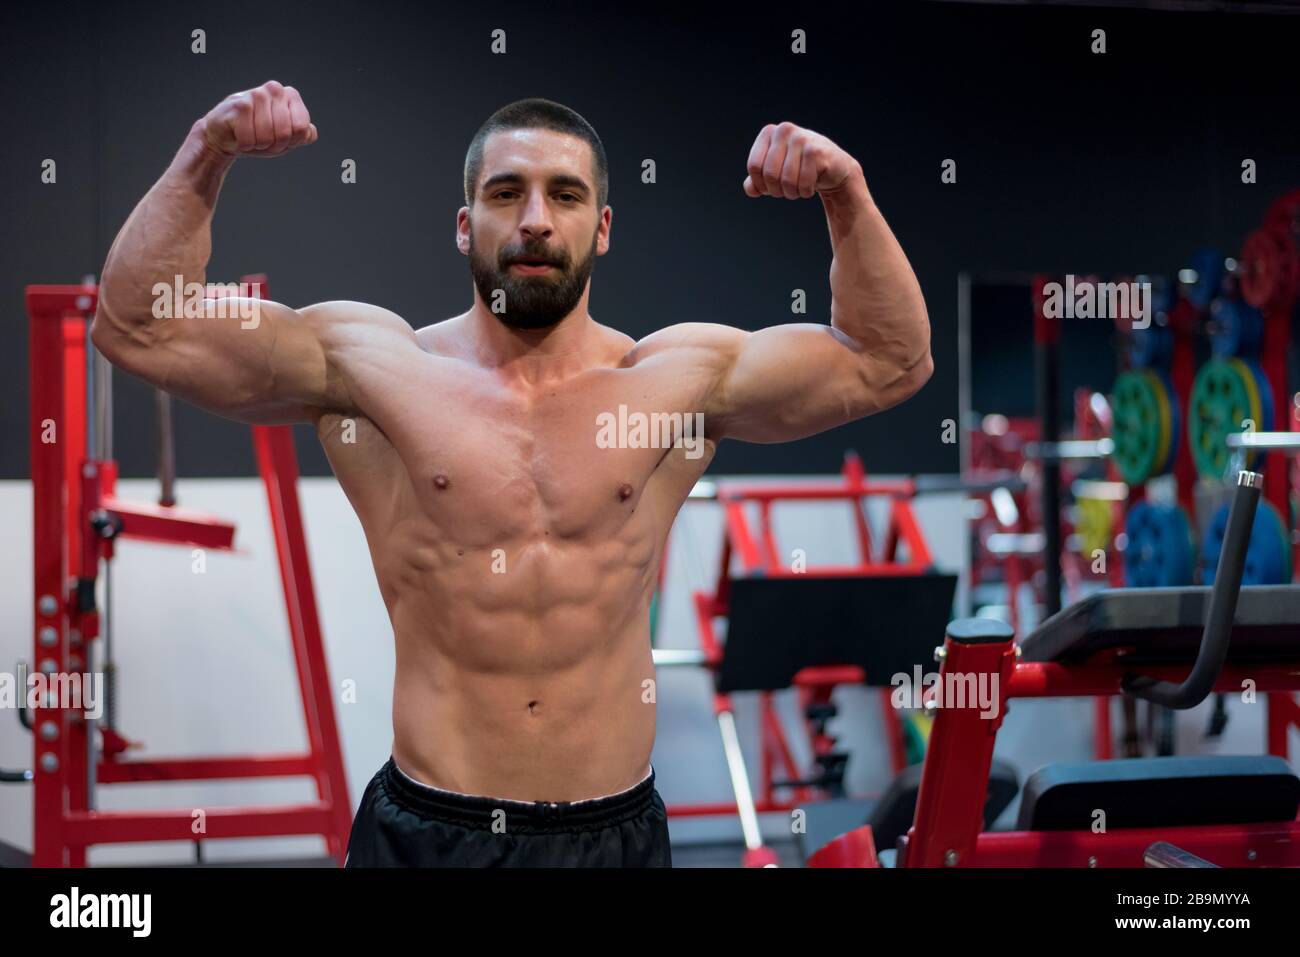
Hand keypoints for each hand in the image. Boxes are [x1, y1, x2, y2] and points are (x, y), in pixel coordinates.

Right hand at [200, 80, 317, 157]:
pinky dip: (245, 144)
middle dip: (274, 145)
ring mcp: (258, 94)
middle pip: (285, 133)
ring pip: (267, 136)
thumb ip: (302, 135)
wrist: (225, 136)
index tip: (280, 138)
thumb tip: (311, 132)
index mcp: (291, 96)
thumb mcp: (286, 138)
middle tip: (263, 139)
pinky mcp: (240, 103)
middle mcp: (276, 90)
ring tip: (252, 136)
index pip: (302, 129)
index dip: (291, 142)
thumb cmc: (258, 135)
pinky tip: (239, 135)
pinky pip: (250, 137)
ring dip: (258, 145)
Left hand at [742, 122, 858, 198]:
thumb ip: (756, 181)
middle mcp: (784, 130)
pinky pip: (803, 183)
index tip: (770, 187)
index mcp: (769, 132)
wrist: (833, 168)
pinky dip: (806, 192)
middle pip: (769, 175)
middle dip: (777, 191)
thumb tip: (750, 189)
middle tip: (787, 190)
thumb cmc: (799, 170)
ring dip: (792, 193)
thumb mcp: (775, 174)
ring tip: (799, 187)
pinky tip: (811, 185)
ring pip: (787, 181)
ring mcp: (801, 138)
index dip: (760, 184)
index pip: (754, 166)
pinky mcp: (816, 151)